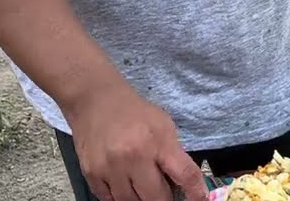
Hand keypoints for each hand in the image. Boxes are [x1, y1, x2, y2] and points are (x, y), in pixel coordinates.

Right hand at [63, 80, 207, 200]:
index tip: (198, 200)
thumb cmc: (133, 111)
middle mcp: (133, 157)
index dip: (195, 193)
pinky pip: (109, 200)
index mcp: (157, 141)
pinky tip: (123, 185)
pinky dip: (119, 198)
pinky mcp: (91, 173)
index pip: (185, 175)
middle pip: (156, 199)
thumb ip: (173, 154)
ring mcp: (110, 167)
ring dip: (139, 199)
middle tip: (163, 193)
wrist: (94, 99)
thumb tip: (182, 185)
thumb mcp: (163, 124)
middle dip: (163, 198)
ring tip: (142, 188)